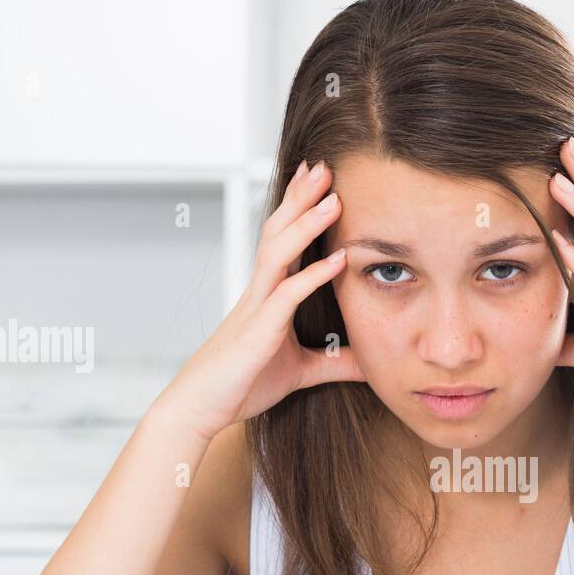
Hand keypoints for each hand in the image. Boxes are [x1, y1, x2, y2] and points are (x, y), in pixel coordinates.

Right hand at [155, 160, 362, 442]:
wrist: (202, 410)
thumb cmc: (242, 386)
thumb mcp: (301, 373)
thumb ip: (335, 363)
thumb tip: (371, 364)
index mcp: (268, 296)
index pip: (286, 242)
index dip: (301, 210)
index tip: (321, 182)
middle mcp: (260, 292)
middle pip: (280, 231)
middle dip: (301, 198)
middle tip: (324, 165)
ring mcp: (256, 307)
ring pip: (280, 252)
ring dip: (307, 223)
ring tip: (333, 196)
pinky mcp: (258, 330)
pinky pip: (288, 294)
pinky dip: (314, 275)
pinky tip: (338, 259)